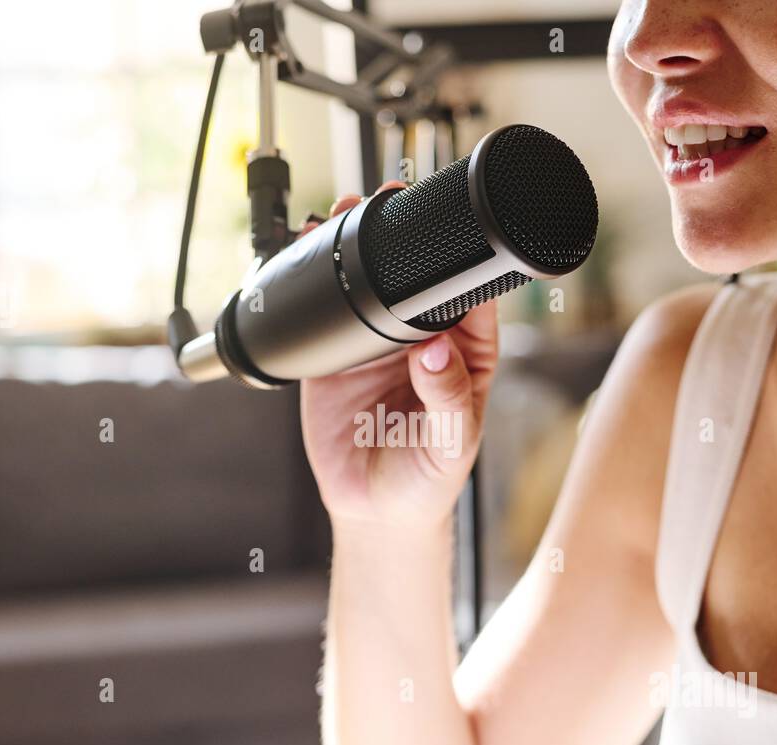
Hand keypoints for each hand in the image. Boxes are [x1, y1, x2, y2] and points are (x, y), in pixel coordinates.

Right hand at [299, 182, 499, 529]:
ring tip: (341, 212)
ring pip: (370, 282)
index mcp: (465, 353)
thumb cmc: (427, 480)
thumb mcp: (451, 445)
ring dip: (355, 245)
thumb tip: (436, 352)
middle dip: (401, 236)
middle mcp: (423, 339)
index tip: (448, 229)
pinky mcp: (335, 356)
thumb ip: (449, 400)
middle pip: (416, 274)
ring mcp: (377, 343)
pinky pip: (326, 310)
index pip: (469, 291)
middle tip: (386, 200)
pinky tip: (307, 250)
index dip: (461, 256)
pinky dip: (315, 281)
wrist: (372, 512)